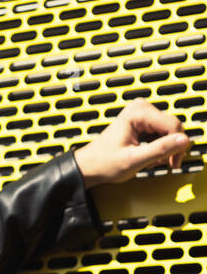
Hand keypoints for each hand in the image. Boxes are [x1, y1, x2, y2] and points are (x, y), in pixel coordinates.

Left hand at [72, 98, 191, 186]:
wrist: (90, 165)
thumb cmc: (105, 162)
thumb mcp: (135, 160)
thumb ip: (160, 150)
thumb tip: (183, 140)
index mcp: (136, 113)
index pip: (173, 125)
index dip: (177, 146)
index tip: (173, 162)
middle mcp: (140, 108)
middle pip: (173, 127)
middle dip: (171, 148)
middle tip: (161, 163)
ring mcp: (142, 113)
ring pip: (170, 131)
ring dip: (165, 149)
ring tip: (150, 160)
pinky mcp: (144, 120)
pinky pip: (163, 132)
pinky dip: (159, 146)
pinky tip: (148, 154)